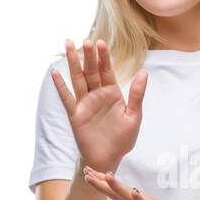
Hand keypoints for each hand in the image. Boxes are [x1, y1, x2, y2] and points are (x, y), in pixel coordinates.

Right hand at [51, 39, 147, 172]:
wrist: (108, 159)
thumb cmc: (122, 139)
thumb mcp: (134, 117)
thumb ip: (137, 95)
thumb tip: (144, 73)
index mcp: (112, 93)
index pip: (107, 70)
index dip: (104, 57)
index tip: (101, 43)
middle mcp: (97, 95)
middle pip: (92, 71)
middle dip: (89, 56)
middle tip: (86, 40)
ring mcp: (85, 103)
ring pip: (78, 79)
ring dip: (73, 63)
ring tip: (69, 45)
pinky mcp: (75, 114)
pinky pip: (67, 97)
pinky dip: (60, 86)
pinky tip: (54, 72)